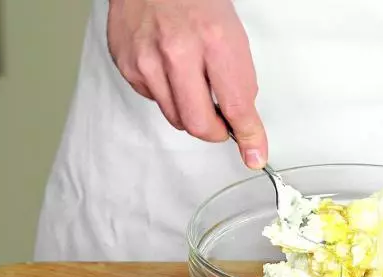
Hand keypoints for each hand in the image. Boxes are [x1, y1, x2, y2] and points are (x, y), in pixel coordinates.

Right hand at [106, 0, 266, 167]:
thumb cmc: (195, 0)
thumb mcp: (231, 34)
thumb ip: (238, 81)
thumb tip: (244, 122)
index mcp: (214, 41)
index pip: (236, 105)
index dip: (249, 136)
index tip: (254, 155)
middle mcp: (178, 52)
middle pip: (199, 124)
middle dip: (216, 132)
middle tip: (223, 125)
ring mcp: (148, 60)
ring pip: (176, 118)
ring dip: (191, 113)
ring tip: (194, 84)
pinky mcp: (128, 66)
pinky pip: (154, 101)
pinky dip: (168, 95)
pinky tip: (170, 70)